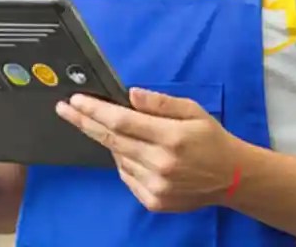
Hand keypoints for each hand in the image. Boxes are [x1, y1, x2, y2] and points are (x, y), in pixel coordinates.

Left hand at [57, 87, 240, 212]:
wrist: (230, 177)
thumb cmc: (211, 138)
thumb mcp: (192, 110)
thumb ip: (160, 102)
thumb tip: (130, 94)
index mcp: (171, 137)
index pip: (122, 121)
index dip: (95, 110)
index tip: (76, 100)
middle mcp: (161, 163)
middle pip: (111, 139)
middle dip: (84, 122)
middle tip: (64, 109)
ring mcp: (155, 186)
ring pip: (117, 158)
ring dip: (109, 141)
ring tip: (115, 129)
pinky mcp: (153, 201)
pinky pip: (126, 176)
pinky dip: (122, 161)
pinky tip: (132, 151)